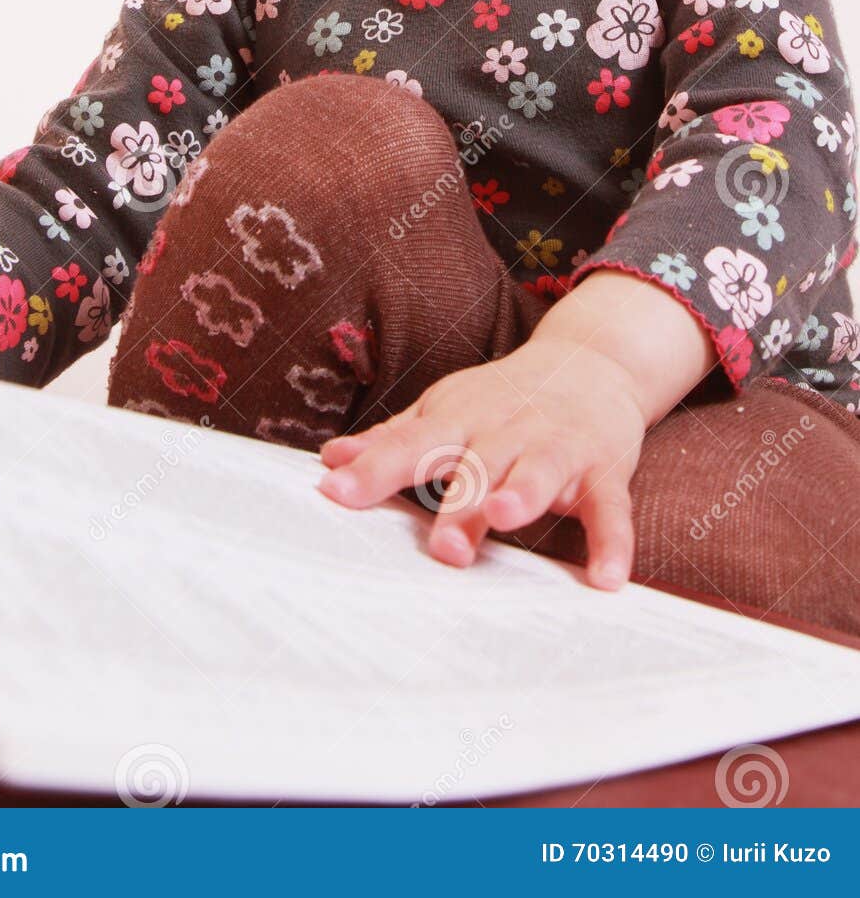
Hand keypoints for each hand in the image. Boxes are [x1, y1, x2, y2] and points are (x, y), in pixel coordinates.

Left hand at [316, 330, 647, 589]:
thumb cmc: (502, 400)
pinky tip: (605, 579)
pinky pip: (609, 507)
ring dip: (523, 492)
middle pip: (477, 465)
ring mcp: (556, 447)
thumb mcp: (446, 411)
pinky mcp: (604, 469)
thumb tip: (329, 461)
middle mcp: (505, 429)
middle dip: (458, 503)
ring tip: (506, 516)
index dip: (373, 467)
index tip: (333, 492)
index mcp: (458, 418)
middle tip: (440, 547)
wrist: (592, 363)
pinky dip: (611, 541)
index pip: (411, 443)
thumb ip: (394, 441)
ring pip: (539, 470)